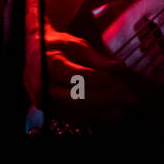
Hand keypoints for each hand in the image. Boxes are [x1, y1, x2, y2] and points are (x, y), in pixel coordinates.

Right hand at [25, 22, 140, 122]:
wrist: (35, 56)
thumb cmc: (58, 47)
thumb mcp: (76, 45)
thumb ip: (97, 58)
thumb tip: (120, 68)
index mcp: (49, 64)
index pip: (77, 77)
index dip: (99, 79)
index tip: (116, 76)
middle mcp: (44, 87)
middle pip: (78, 98)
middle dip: (107, 97)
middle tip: (129, 95)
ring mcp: (47, 102)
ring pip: (79, 111)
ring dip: (105, 109)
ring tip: (126, 103)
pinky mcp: (53, 111)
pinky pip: (77, 118)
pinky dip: (97, 116)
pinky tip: (115, 112)